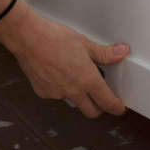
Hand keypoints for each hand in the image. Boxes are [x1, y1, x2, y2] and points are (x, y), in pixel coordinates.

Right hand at [0, 3, 130, 117]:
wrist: (28, 38)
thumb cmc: (54, 38)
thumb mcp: (85, 43)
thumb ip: (105, 53)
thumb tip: (121, 52)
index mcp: (87, 79)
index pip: (107, 102)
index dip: (116, 107)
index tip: (119, 107)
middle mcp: (73, 91)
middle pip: (92, 112)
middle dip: (99, 108)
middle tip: (101, 97)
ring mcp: (57, 94)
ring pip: (73, 102)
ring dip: (78, 95)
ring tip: (74, 75)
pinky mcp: (43, 93)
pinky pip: (56, 95)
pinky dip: (60, 88)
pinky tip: (57, 73)